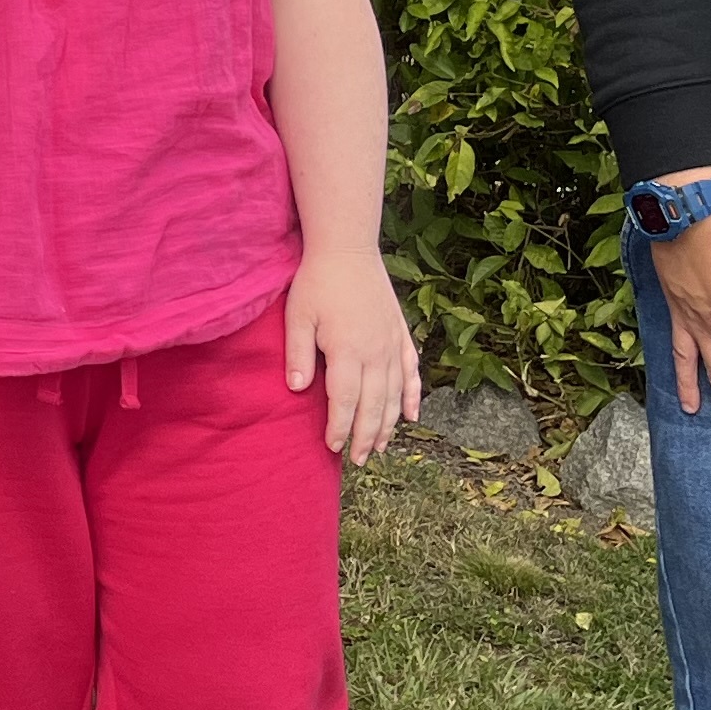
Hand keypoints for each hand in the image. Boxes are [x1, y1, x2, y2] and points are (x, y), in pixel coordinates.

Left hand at [285, 246, 421, 463]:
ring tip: (379, 447)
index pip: (345, 400)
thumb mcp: (297, 315)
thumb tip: (298, 389)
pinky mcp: (401, 335)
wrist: (348, 249)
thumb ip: (298, 353)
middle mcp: (376, 352)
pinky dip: (412, 397)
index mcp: (348, 350)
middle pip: (374, 405)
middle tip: (358, 459)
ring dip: (388, 424)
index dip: (340, 427)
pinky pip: (412, 372)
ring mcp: (392, 344)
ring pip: (395, 395)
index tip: (333, 447)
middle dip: (366, 436)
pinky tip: (411, 417)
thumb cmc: (317, 282)